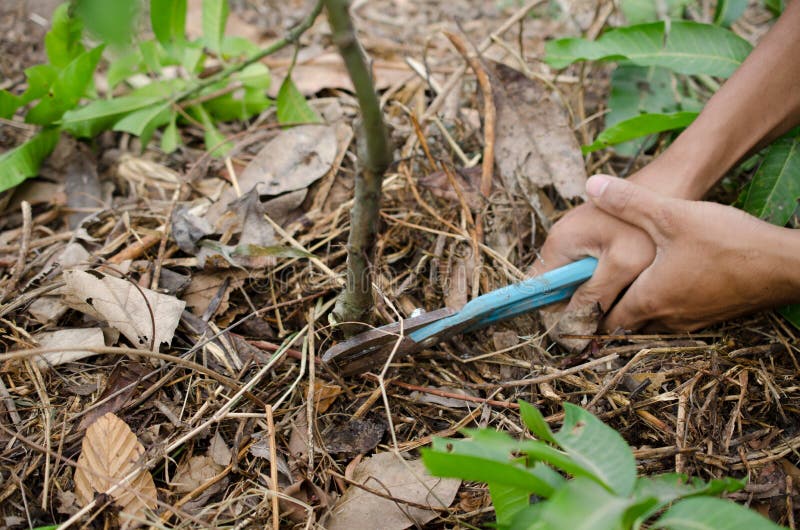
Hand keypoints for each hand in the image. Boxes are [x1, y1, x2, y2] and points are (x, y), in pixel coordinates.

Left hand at [585, 174, 799, 330]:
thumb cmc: (728, 242)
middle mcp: (667, 317)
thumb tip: (591, 185)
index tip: (572, 301)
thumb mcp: (671, 215)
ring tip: (623, 284)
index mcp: (649, 299)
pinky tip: (665, 281)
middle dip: (607, 311)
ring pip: (650, 322)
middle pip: (625, 325)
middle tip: (593, 290)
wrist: (784, 265)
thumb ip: (629, 201)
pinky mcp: (712, 315)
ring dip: (635, 308)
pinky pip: (675, 317)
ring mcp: (692, 320)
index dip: (586, 312)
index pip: (605, 320)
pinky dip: (662, 305)